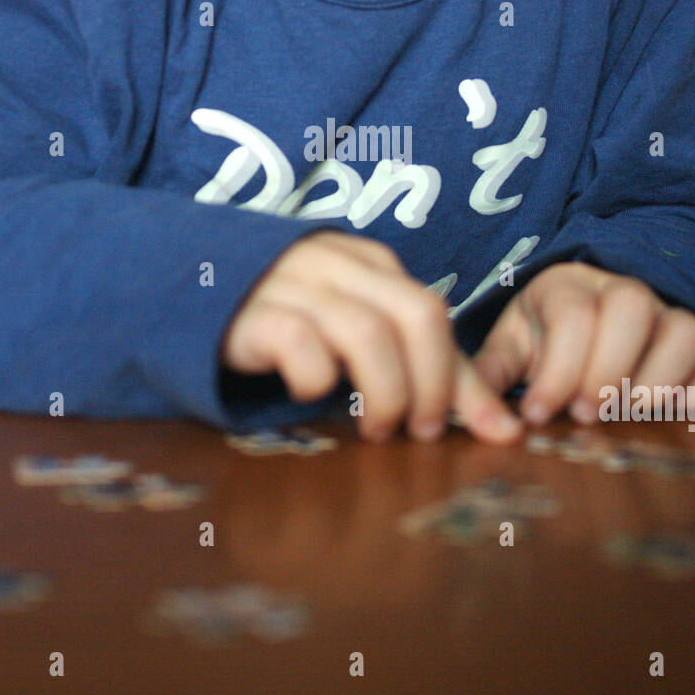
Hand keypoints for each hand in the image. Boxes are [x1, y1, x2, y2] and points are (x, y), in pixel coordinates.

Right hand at [220, 231, 520, 443]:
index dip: (459, 378)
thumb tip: (505, 430)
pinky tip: (311, 394)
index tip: (468, 431)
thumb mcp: (361, 334)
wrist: (188, 294)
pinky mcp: (251, 313)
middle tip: (419, 431)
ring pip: (367, 332)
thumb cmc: (291, 322)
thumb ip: (427, 371)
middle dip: (432, 384)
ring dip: (385, 391)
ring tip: (375, 427)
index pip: (436, 314)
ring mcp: (293, 283)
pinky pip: (301, 343)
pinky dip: (316, 379)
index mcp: (371, 264)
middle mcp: (338, 264)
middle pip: (417, 314)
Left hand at [472, 262, 694, 426]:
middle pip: (633, 308)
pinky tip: (674, 412)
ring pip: (686, 329)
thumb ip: (489, 372)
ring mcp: (670, 311)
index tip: (537, 414)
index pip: (573, 316)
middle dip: (608, 369)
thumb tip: (465, 412)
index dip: (557, 369)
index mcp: (569, 285)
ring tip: (628, 415)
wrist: (589, 304)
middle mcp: (625, 290)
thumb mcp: (512, 343)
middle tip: (585, 414)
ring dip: (659, 379)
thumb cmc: (546, 332)